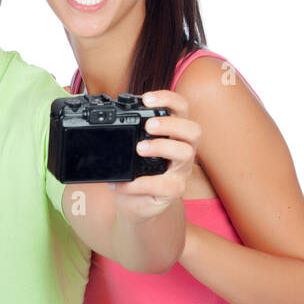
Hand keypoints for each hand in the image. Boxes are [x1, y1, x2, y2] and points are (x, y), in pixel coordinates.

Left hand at [106, 89, 199, 219]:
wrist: (134, 204)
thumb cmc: (135, 171)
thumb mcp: (130, 148)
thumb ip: (128, 131)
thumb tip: (110, 111)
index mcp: (173, 133)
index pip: (181, 108)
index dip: (169, 99)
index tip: (147, 99)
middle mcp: (183, 149)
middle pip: (193, 129)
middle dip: (171, 123)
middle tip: (148, 126)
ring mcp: (180, 170)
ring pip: (185, 153)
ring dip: (161, 147)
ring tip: (140, 149)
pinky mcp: (173, 190)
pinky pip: (163, 185)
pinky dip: (139, 183)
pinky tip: (122, 184)